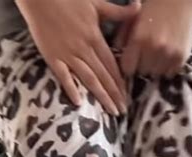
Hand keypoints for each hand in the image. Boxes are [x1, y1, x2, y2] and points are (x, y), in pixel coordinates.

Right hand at [15, 0, 139, 113]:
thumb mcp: (97, 3)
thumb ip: (118, 11)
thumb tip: (139, 7)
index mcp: (95, 37)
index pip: (112, 64)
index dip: (120, 81)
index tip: (127, 96)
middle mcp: (84, 49)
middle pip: (103, 76)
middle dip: (114, 94)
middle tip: (122, 111)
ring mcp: (68, 54)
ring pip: (89, 79)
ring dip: (101, 96)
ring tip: (110, 111)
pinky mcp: (52, 57)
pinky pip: (63, 76)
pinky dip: (71, 89)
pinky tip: (79, 103)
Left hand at [117, 0, 191, 77]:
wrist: (183, 0)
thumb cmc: (155, 6)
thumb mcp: (134, 17)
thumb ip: (122, 36)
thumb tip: (116, 54)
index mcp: (139, 38)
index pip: (127, 68)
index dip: (128, 65)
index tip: (131, 61)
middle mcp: (154, 49)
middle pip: (142, 72)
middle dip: (142, 65)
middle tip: (147, 53)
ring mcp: (169, 54)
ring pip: (156, 74)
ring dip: (155, 67)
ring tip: (158, 53)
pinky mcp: (181, 58)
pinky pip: (169, 73)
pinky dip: (167, 67)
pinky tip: (167, 54)